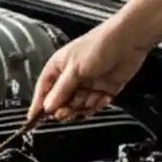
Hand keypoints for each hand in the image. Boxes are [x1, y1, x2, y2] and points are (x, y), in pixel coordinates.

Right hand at [28, 23, 149, 121]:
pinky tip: (102, 98)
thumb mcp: (75, 69)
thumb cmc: (99, 45)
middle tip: (66, 113)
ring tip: (88, 104)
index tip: (34, 120)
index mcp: (59, 67)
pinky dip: (98, 104)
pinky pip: (96, 104)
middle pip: (61, 101)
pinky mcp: (104, 89)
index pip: (44, 89)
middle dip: (64, 108)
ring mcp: (88, 83)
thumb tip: (47, 107)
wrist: (128, 41)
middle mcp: (72, 77)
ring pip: (79, 105)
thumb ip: (61, 90)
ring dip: (83, 108)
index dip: (39, 105)